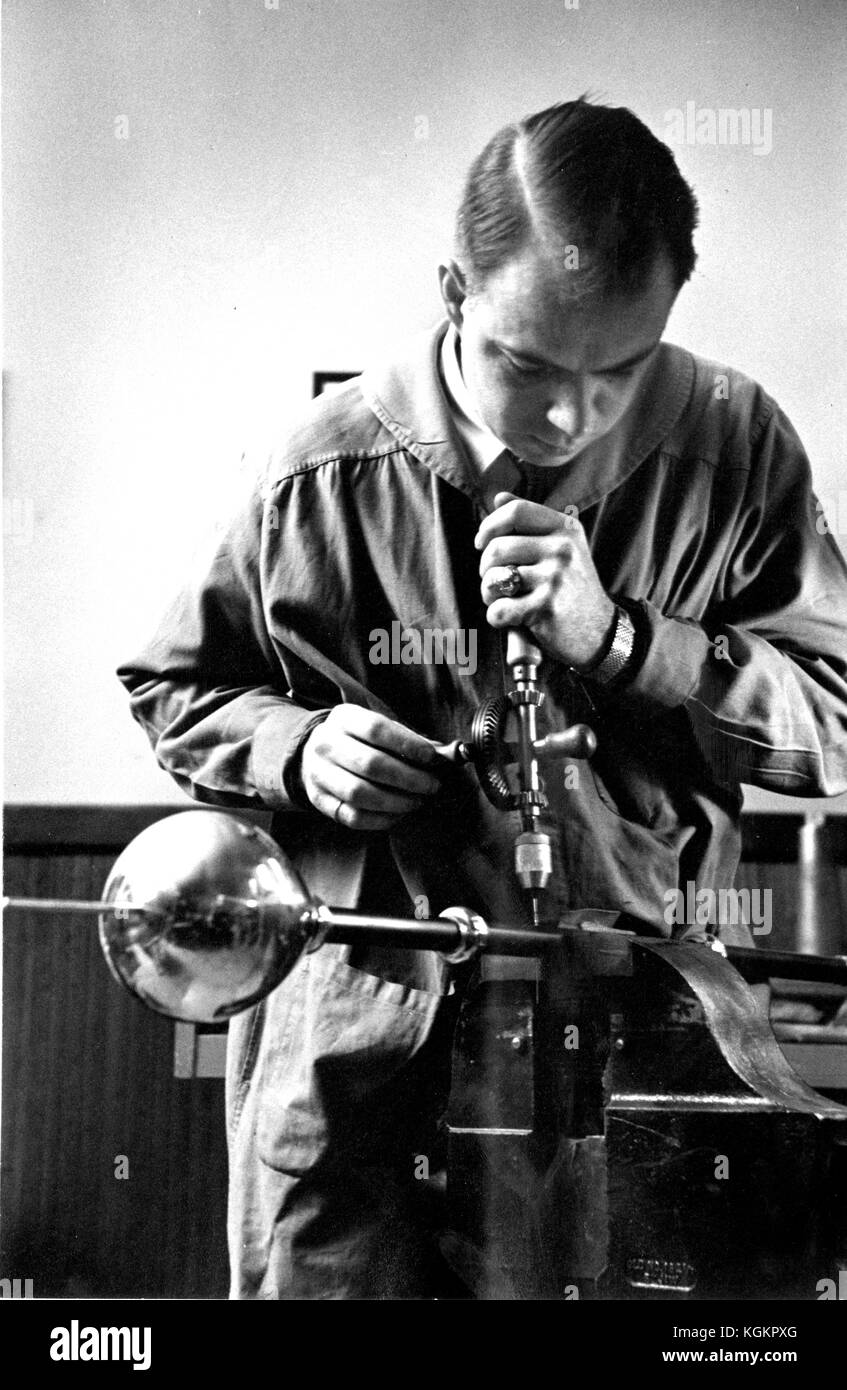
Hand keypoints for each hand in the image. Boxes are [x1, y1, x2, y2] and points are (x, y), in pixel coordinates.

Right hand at [300, 705, 442, 829]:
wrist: (313, 753)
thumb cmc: (357, 739)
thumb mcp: (376, 727)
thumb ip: (406, 738)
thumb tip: (442, 755)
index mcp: (344, 719)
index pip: (376, 729)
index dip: (408, 744)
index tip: (432, 758)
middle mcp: (326, 744)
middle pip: (370, 764)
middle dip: (408, 778)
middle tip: (432, 786)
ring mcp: (318, 773)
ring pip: (360, 793)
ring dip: (396, 801)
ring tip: (418, 801)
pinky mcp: (318, 800)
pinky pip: (352, 817)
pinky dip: (380, 819)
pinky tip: (398, 814)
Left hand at [475, 491, 616, 669]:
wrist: (600, 632)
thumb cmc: (573, 588)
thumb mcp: (564, 547)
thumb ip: (531, 521)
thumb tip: (499, 497)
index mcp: (566, 529)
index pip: (515, 511)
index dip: (489, 526)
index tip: (481, 542)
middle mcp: (562, 549)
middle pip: (496, 548)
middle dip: (486, 568)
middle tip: (497, 582)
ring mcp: (555, 579)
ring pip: (493, 580)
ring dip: (489, 594)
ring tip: (506, 600)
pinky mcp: (545, 609)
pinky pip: (498, 609)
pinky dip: (497, 618)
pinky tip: (512, 619)